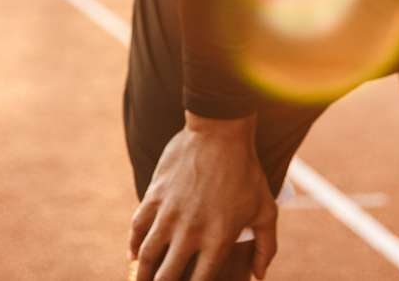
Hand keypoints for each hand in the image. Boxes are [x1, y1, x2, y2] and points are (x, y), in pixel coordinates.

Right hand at [128, 112, 278, 280]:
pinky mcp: (155, 196)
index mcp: (218, 239)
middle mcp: (191, 231)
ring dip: (142, 275)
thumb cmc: (247, 173)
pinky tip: (133, 255)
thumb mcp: (266, 210)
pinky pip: (137, 227)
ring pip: (146, 256)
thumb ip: (266, 247)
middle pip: (168, 276)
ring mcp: (170, 213)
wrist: (220, 132)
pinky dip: (132, 245)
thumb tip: (259, 275)